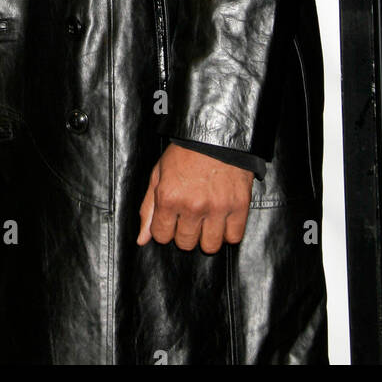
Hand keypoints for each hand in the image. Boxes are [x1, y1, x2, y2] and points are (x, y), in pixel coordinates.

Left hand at [137, 142, 253, 252]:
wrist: (215, 135)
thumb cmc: (184, 154)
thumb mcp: (158, 175)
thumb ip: (148, 208)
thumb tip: (142, 240)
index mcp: (169, 197)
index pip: (161, 236)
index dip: (164, 228)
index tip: (170, 218)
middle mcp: (192, 206)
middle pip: (186, 243)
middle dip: (185, 233)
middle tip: (190, 216)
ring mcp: (217, 208)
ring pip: (210, 246)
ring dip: (207, 236)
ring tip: (207, 220)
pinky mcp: (239, 206)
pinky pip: (233, 237)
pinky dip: (228, 232)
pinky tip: (222, 219)